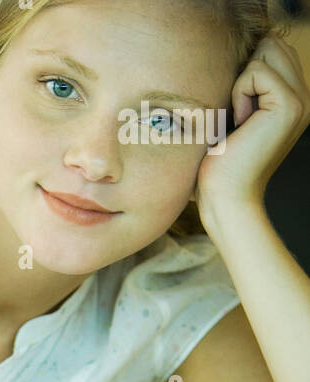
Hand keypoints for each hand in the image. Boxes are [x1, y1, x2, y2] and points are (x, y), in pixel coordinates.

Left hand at [194, 34, 309, 227]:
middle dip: (246, 72)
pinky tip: (241, 124)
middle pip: (272, 43)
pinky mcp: (290, 105)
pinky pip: (256, 71)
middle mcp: (304, 96)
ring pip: (266, 51)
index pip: (273, 48)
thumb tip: (241, 51)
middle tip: (239, 115)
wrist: (225, 198)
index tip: (238, 112)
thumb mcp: (234, 114)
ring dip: (242, 83)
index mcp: (293, 97)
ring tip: (241, 120)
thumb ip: (246, 83)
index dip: (246, 70)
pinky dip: (239, 94)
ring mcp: (301, 100)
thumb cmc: (219, 163)